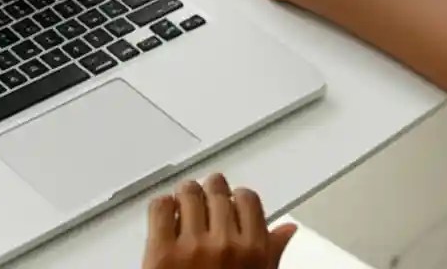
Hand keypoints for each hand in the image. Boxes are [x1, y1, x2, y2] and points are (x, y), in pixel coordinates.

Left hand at [143, 174, 297, 268]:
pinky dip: (162, 207)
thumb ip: (271, 253)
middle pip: (217, 193)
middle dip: (210, 193)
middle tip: (204, 199)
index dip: (236, 197)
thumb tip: (287, 229)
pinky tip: (166, 218)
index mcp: (253, 251)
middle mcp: (226, 243)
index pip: (248, 199)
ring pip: (187, 194)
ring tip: (183, 207)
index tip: (230, 202)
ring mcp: (192, 245)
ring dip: (185, 197)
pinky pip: (159, 208)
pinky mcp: (160, 251)